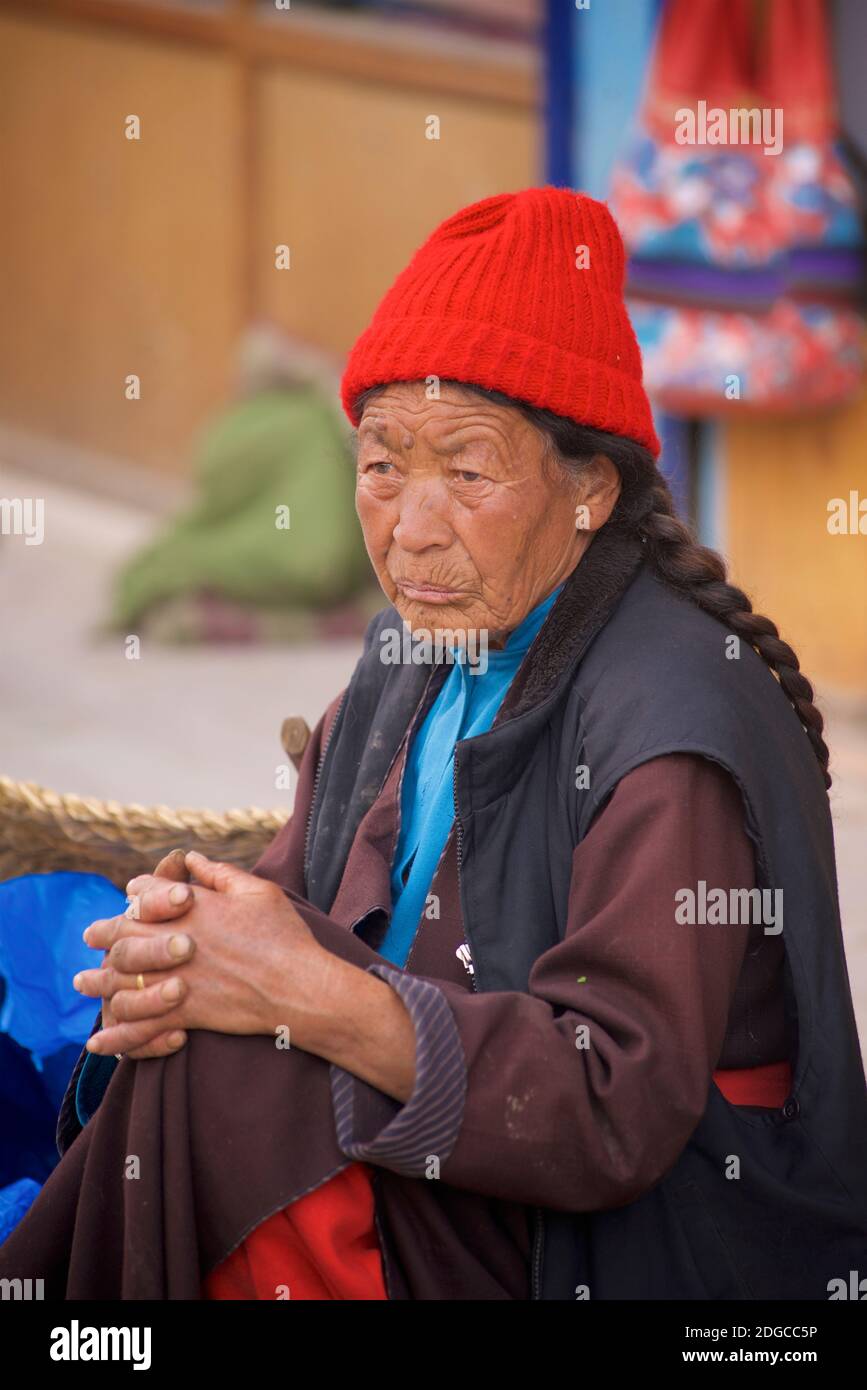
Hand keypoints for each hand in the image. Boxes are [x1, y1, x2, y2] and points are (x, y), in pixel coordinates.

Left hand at [76, 852, 330, 1059]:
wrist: (301, 986)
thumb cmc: (286, 936)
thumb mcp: (258, 891)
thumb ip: (220, 873)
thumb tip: (191, 859)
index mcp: (194, 908)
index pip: (146, 892)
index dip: (136, 893)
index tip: (130, 898)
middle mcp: (177, 942)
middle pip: (123, 934)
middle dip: (103, 933)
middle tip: (90, 936)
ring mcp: (178, 979)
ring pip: (123, 980)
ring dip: (98, 981)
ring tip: (83, 982)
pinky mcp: (184, 1013)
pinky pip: (140, 1026)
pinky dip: (118, 1037)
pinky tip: (99, 1043)